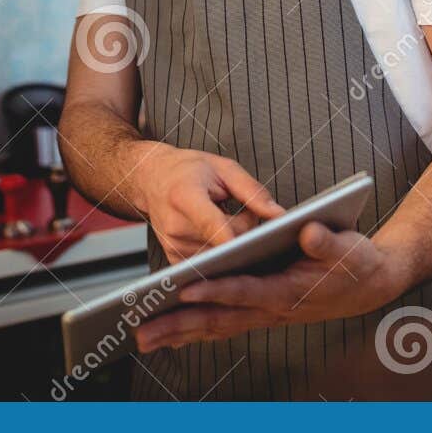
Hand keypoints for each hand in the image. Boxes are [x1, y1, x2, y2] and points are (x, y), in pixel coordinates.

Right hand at [130, 143, 284, 262]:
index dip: (231, 236)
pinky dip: (221, 252)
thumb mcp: (224, 168)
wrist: (152, 180)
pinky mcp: (176, 262)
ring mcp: (174, 247)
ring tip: (224, 218)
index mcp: (184, 196)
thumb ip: (253, 192)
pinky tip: (217, 234)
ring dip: (233, 241)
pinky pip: (211, 264)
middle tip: (241, 209)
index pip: (211, 223)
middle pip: (225, 242)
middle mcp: (175, 226)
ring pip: (222, 256)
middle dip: (245, 229)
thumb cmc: (188, 170)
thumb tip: (279, 215)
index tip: (250, 246)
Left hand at [133, 222, 413, 352]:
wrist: (371, 284)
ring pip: (216, 326)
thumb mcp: (350, 247)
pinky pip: (222, 323)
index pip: (246, 292)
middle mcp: (272, 308)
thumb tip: (306, 231)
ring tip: (142, 338)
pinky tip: (171, 331)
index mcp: (289, 291)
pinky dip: (195, 329)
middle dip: (178, 325)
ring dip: (179, 333)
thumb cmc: (358, 263)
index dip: (216, 291)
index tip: (186, 289)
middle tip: (141, 333)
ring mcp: (265, 314)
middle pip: (219, 319)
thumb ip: (326, 242)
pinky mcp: (262, 311)